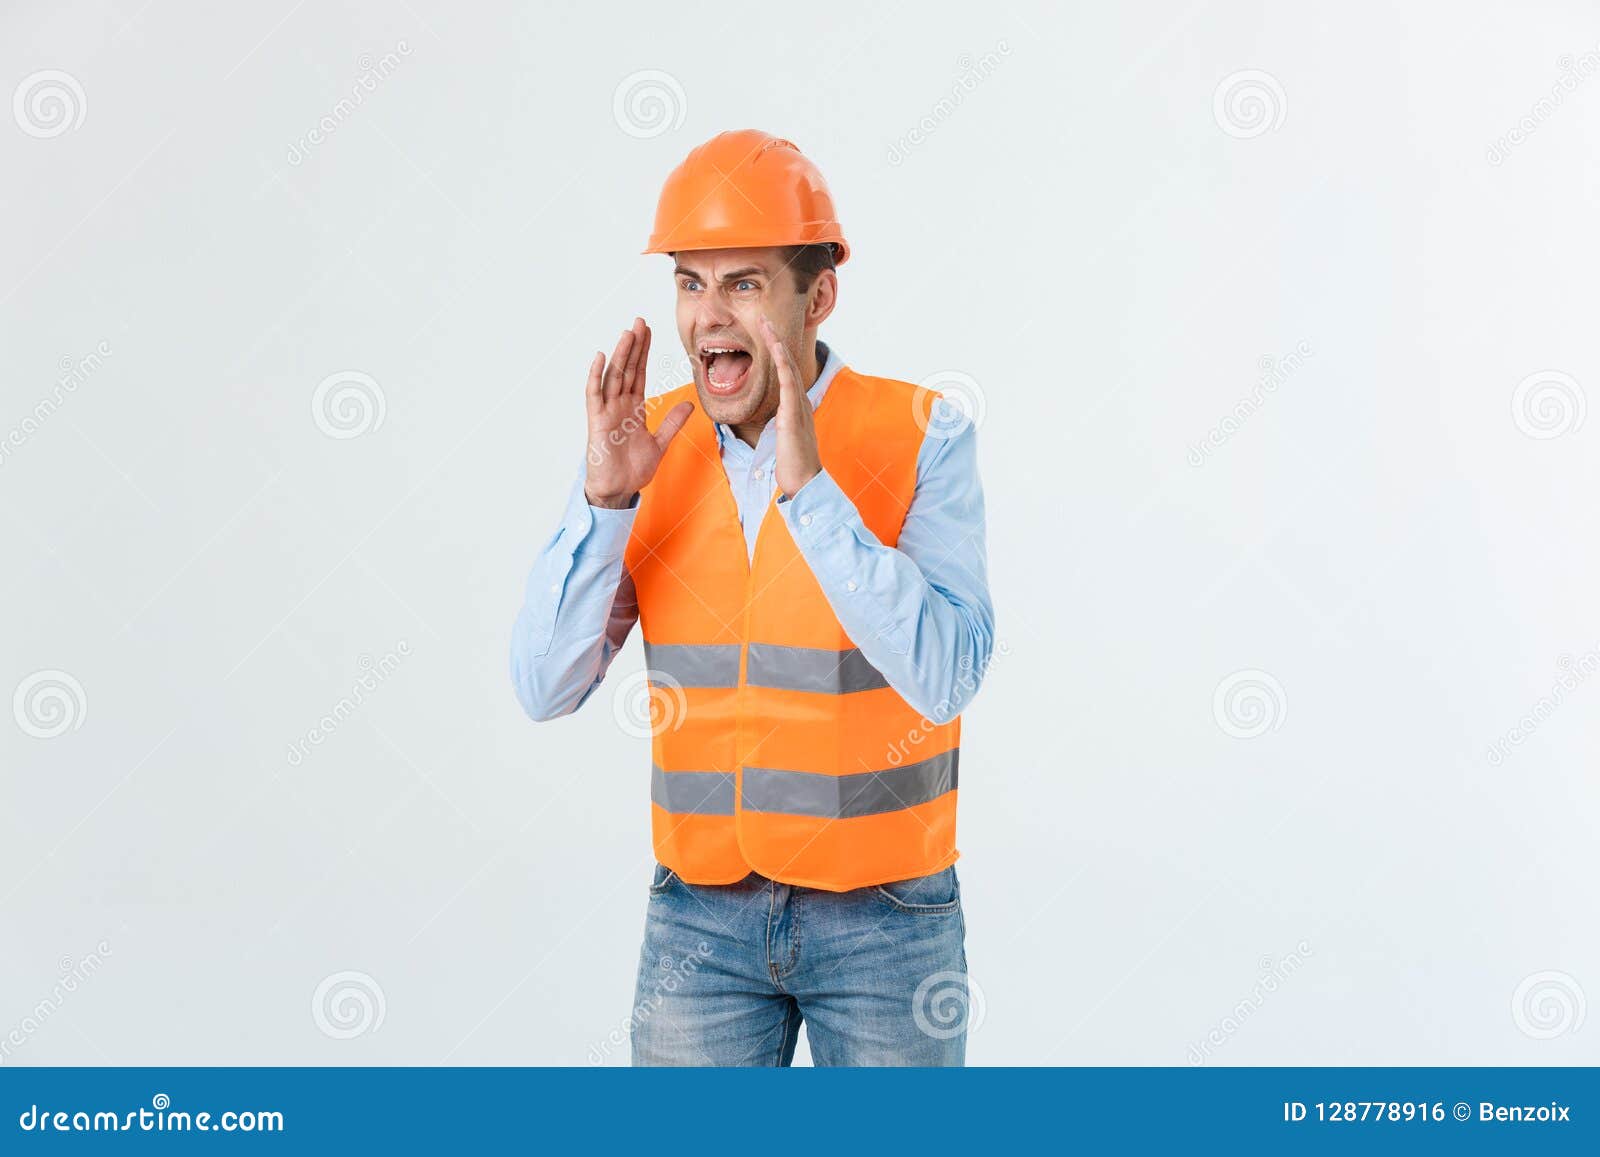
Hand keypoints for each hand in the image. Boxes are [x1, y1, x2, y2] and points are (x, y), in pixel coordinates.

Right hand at [583, 318, 692, 507]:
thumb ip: (673, 423)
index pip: (640, 373)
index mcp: (634, 408)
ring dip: (621, 355)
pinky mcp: (597, 422)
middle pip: (628, 369)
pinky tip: (601, 357)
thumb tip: (690, 404)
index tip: (649, 331)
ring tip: (627, 333)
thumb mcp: (660, 443)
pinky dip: (596, 376)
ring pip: (614, 376)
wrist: (618, 490)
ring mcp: (607, 411)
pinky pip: (595, 395)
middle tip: (640, 321)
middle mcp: (620, 405)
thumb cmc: (633, 469)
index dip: (644, 352)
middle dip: (634, 345)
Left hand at [759, 315, 820, 497]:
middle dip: (776, 339)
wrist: (805, 483)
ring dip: (777, 344)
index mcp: (795, 406)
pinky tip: (776, 347)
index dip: (776, 352)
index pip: (785, 373)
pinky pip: (788, 383)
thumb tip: (777, 418)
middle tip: (764, 318)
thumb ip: (781, 424)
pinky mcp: (794, 414)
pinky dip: (783, 363)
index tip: (766, 334)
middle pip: (788, 363)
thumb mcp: (783, 438)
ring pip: (789, 367)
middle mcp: (799, 401)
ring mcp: (798, 406)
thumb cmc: (793, 464)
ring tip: (767, 324)